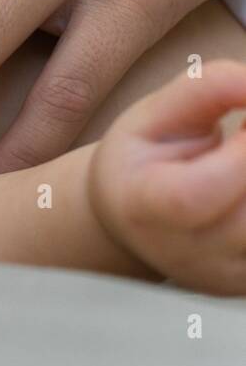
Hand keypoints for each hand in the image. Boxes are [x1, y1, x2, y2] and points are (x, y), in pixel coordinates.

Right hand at [91, 61, 245, 295]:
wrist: (131, 220)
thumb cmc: (138, 163)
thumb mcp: (152, 115)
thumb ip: (205, 89)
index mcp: (144, 209)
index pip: (196, 196)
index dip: (240, 155)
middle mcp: (186, 253)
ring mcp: (225, 275)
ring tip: (244, 152)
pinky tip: (245, 176)